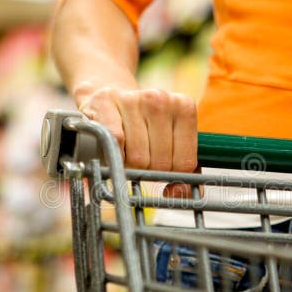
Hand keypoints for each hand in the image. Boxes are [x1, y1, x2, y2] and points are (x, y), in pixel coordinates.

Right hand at [74, 83, 197, 175]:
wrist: (110, 97)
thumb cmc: (145, 128)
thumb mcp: (172, 145)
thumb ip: (186, 173)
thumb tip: (179, 194)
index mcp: (185, 108)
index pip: (184, 163)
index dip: (170, 174)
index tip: (160, 165)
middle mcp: (161, 99)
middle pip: (160, 163)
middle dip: (148, 169)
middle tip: (140, 157)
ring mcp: (133, 98)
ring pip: (137, 157)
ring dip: (128, 163)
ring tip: (127, 149)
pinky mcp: (106, 102)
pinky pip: (115, 143)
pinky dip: (113, 153)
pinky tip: (114, 145)